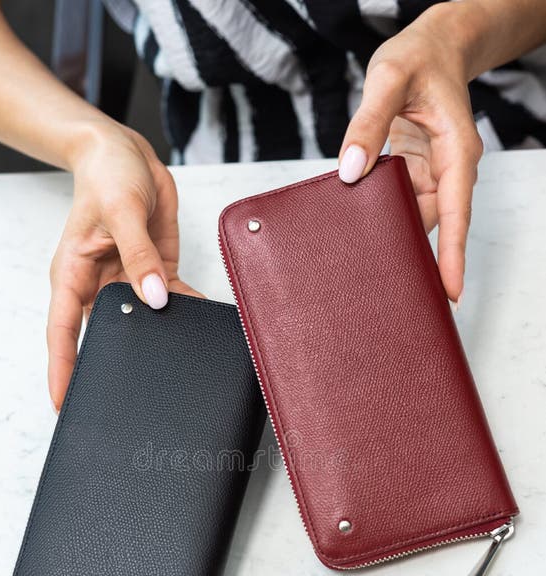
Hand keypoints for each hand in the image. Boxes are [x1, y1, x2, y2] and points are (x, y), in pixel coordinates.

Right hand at [48, 123, 199, 410]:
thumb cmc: (106, 175)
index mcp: (74, 275)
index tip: (63, 403)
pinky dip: (185, 309)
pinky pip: (170, 299)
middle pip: (102, 336)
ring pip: (140, 322)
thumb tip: (154, 299)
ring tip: (173, 367)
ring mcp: (126, 281)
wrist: (125, 153)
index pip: (63, 332)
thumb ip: (139, 257)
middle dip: (113, 365)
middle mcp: (98, 285)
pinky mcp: (153, 272)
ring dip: (158, 338)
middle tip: (126, 400)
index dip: (64, 370)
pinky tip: (202, 320)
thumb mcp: (121, 213)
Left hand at [338, 4, 483, 304]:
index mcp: (455, 151)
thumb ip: (367, 122)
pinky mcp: (413, 171)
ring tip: (376, 274)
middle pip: (436, 224)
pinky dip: (382, 217)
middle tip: (401, 297)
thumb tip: (351, 170)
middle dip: (421, 258)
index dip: (452, 254)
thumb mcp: (388, 79)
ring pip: (415, 217)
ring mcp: (430, 172)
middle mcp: (448, 168)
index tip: (450, 291)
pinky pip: (399, 203)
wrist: (431, 44)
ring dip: (395, 238)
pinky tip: (363, 235)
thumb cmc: (418, 56)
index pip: (457, 213)